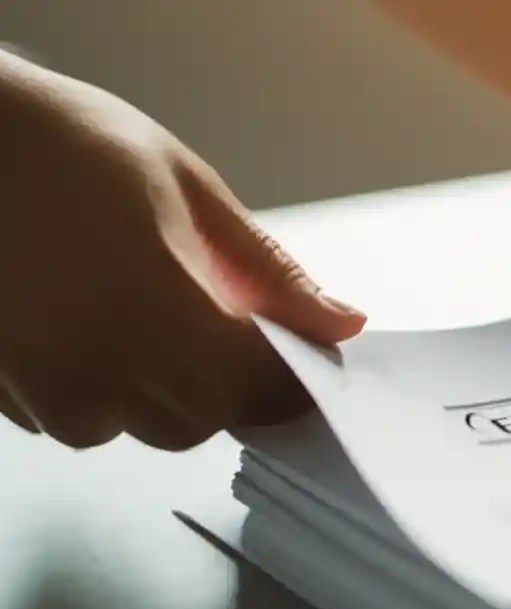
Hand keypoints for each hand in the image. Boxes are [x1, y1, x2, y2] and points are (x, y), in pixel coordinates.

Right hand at [0, 54, 365, 449]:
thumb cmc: (63, 143)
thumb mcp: (189, 190)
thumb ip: (270, 271)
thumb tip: (340, 323)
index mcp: (152, 311)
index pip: (255, 385)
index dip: (293, 378)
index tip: (309, 355)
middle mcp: (93, 367)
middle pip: (203, 418)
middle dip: (233, 383)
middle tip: (235, 324)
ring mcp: (41, 388)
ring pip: (143, 426)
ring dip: (170, 389)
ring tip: (155, 312)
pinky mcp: (4, 394)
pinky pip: (83, 416)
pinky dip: (110, 387)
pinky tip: (99, 322)